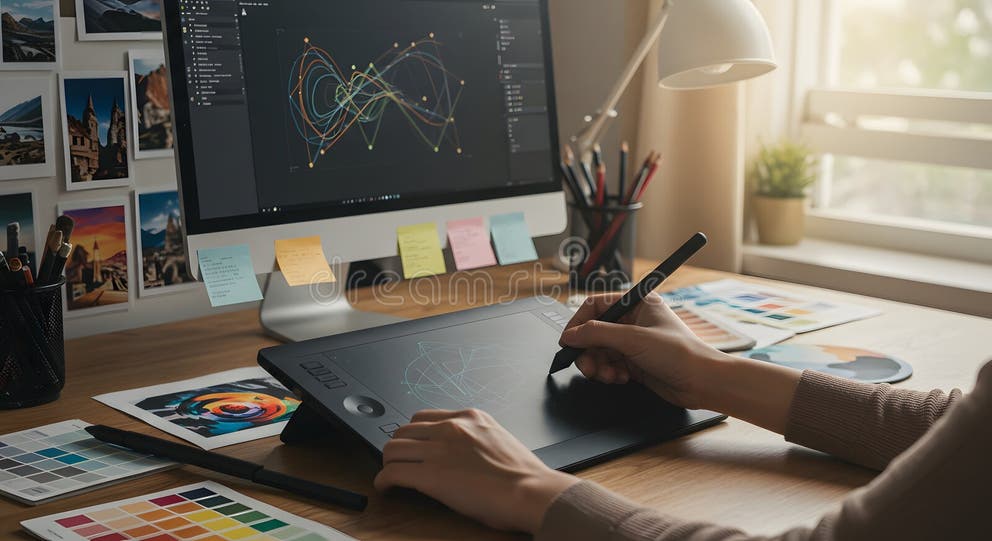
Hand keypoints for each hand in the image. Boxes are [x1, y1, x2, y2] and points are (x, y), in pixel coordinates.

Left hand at [373, 409, 578, 532]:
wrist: (531, 491)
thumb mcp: (498, 440)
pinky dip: (383, 481)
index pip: (424, 417)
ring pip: (392, 448)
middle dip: (398, 447)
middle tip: (397, 461)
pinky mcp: (431, 475)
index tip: (412, 444)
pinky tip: (385, 487)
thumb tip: (461, 453)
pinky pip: (392, 472)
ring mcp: (439, 450)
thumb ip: (475, 439)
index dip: (413, 433)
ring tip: (390, 474)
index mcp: (470, 417)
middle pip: (404, 430)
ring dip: (388, 462)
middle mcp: (451, 428)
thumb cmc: (524, 475)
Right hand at [559, 292, 729, 409]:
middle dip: (589, 351)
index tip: (569, 340)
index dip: (579, 323)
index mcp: (636, 302)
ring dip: (598, 365)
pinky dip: (608, 373)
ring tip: (607, 375)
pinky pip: (608, 365)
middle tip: (587, 365)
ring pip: (599, 351)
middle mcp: (633, 320)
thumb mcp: (633, 339)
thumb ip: (597, 334)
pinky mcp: (634, 362)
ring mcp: (633, 342)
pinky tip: (620, 378)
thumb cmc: (681, 353)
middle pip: (594, 332)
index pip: (595, 306)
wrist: (702, 382)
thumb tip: (571, 335)